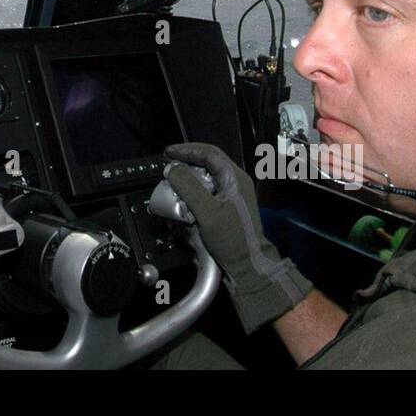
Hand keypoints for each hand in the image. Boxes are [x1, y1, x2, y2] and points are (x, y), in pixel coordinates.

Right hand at [164, 142, 311, 333]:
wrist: (248, 266)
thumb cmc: (230, 238)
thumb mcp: (206, 212)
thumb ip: (188, 187)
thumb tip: (171, 168)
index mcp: (235, 178)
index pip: (210, 153)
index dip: (187, 150)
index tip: (167, 153)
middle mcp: (236, 182)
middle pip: (210, 162)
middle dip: (187, 161)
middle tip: (168, 165)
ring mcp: (234, 195)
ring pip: (209, 176)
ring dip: (190, 176)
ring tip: (173, 180)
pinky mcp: (229, 207)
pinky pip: (209, 190)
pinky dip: (194, 190)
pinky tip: (184, 197)